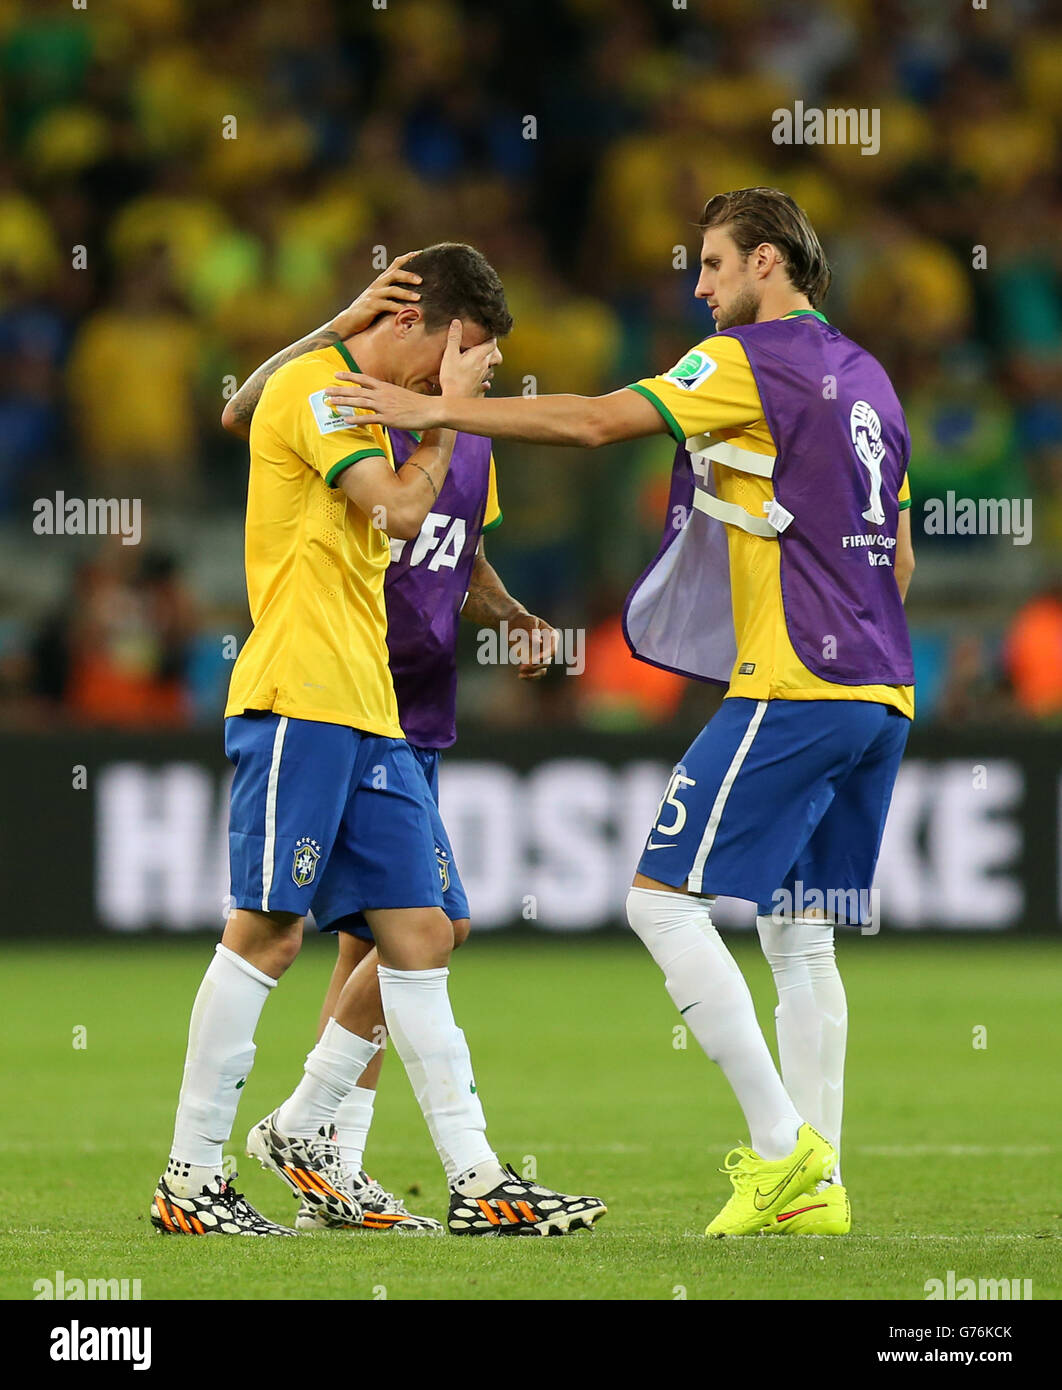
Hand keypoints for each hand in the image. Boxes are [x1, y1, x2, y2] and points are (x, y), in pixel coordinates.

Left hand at [325, 373, 442, 429]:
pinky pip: (369, 419)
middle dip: (340, 390)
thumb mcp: (401, 395)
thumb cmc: (418, 404)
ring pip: (359, 402)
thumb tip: (382, 399)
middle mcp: (382, 394)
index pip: (363, 379)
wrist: (431, 409)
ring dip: (344, 402)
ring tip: (330, 402)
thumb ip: (389, 396)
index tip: (336, 375)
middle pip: (357, 390)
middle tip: (325, 390)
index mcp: (385, 387)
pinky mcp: (388, 419)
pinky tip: (346, 421)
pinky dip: (357, 419)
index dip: (349, 376)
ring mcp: (384, 406)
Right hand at [329, 251, 422, 338]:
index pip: (396, 264)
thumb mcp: (380, 296)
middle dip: (408, 275)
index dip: (408, 258)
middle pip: (395, 274)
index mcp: (382, 280)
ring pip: (392, 290)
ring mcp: (374, 294)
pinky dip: (399, 308)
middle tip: (421, 280)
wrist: (350, 320)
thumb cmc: (369, 309)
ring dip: (406, 293)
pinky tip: (408, 312)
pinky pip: (388, 305)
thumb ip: (392, 292)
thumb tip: (414, 292)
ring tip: (418, 298)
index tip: (420, 253)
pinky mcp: (372, 306)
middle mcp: (378, 284)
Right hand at [438, 319, 500, 398]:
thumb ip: (454, 338)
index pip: (492, 343)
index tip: (487, 333)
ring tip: (479, 361)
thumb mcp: (450, 355)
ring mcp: (483, 377)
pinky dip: (484, 378)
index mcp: (479, 356)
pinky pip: (486, 381)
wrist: (456, 400)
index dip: (491, 337)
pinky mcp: (480, 387)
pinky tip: (478, 378)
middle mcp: (484, 366)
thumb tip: (456, 323)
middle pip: (493, 354)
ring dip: (487, 363)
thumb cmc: (453, 379)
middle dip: (489, 349)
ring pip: (490, 367)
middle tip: (482, 345)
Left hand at [507, 611, 557, 679]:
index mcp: (552, 636)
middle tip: (522, 667)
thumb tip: (539, 642)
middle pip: (547, 661)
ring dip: (532, 674)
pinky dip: (529, 676)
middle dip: (535, 666)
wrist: (514, 624)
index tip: (533, 661)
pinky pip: (535, 673)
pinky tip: (521, 676)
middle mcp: (550, 647)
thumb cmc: (522, 620)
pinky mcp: (535, 662)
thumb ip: (531, 632)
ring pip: (542, 670)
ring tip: (521, 673)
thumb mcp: (527, 622)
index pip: (552, 650)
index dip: (544, 656)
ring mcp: (543, 656)